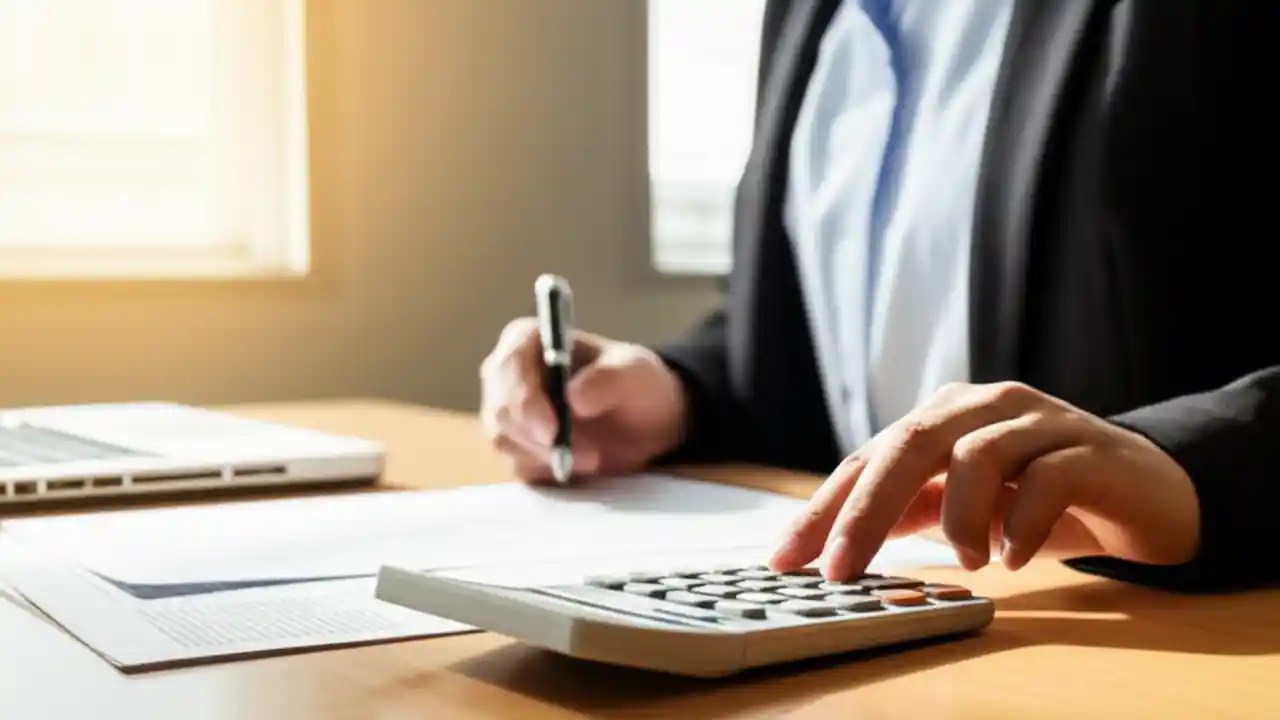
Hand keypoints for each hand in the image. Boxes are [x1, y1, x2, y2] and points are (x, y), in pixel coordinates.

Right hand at [479, 318, 688, 481]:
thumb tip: (575, 397)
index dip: (523, 399)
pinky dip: (549, 470)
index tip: (551, 430)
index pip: (508, 366)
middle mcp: (507, 376)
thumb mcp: (636, 373)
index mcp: (528, 340)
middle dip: (539, 438)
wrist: (643, 422)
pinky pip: (519, 465)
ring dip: (550, 456)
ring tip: (594, 458)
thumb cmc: (634, 384)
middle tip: (587, 455)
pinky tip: (579, 465)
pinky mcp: (516, 447)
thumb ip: (610, 379)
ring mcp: (508, 414)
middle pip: (500, 411)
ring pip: (506, 442)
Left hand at [768, 381, 1200, 579]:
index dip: (823, 510)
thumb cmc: (1041, 498)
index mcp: (943, 416)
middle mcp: (984, 406)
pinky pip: (1045, 478)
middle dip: (865, 512)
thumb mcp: (963, 507)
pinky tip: (1012, 559)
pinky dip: (1019, 523)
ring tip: (969, 561)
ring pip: (975, 454)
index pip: (868, 459)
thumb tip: (837, 543)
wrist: (1145, 494)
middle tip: (842, 569)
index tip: (786, 559)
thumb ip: (909, 510)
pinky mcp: (1089, 451)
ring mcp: (1039, 422)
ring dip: (959, 518)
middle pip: (909, 444)